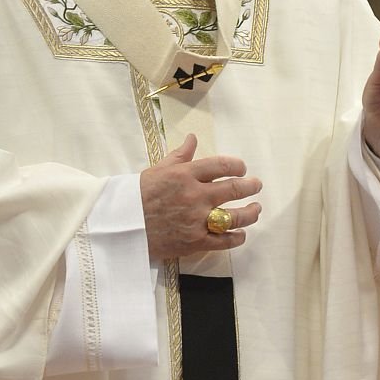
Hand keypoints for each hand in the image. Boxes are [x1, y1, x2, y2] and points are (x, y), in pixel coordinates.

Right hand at [139, 134, 261, 261]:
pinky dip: (237, 237)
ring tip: (256, 209)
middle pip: (234, 189)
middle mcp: (195, 196)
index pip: (222, 165)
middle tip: (256, 185)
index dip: (237, 166)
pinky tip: (241, 234)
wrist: (123, 227)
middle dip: (251, 186)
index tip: (242, 168)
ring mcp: (197, 220)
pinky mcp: (195, 241)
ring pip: (235, 216)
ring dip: (251, 212)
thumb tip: (193, 137)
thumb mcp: (158, 170)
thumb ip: (180, 155)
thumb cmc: (138, 196)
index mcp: (185, 175)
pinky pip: (224, 241)